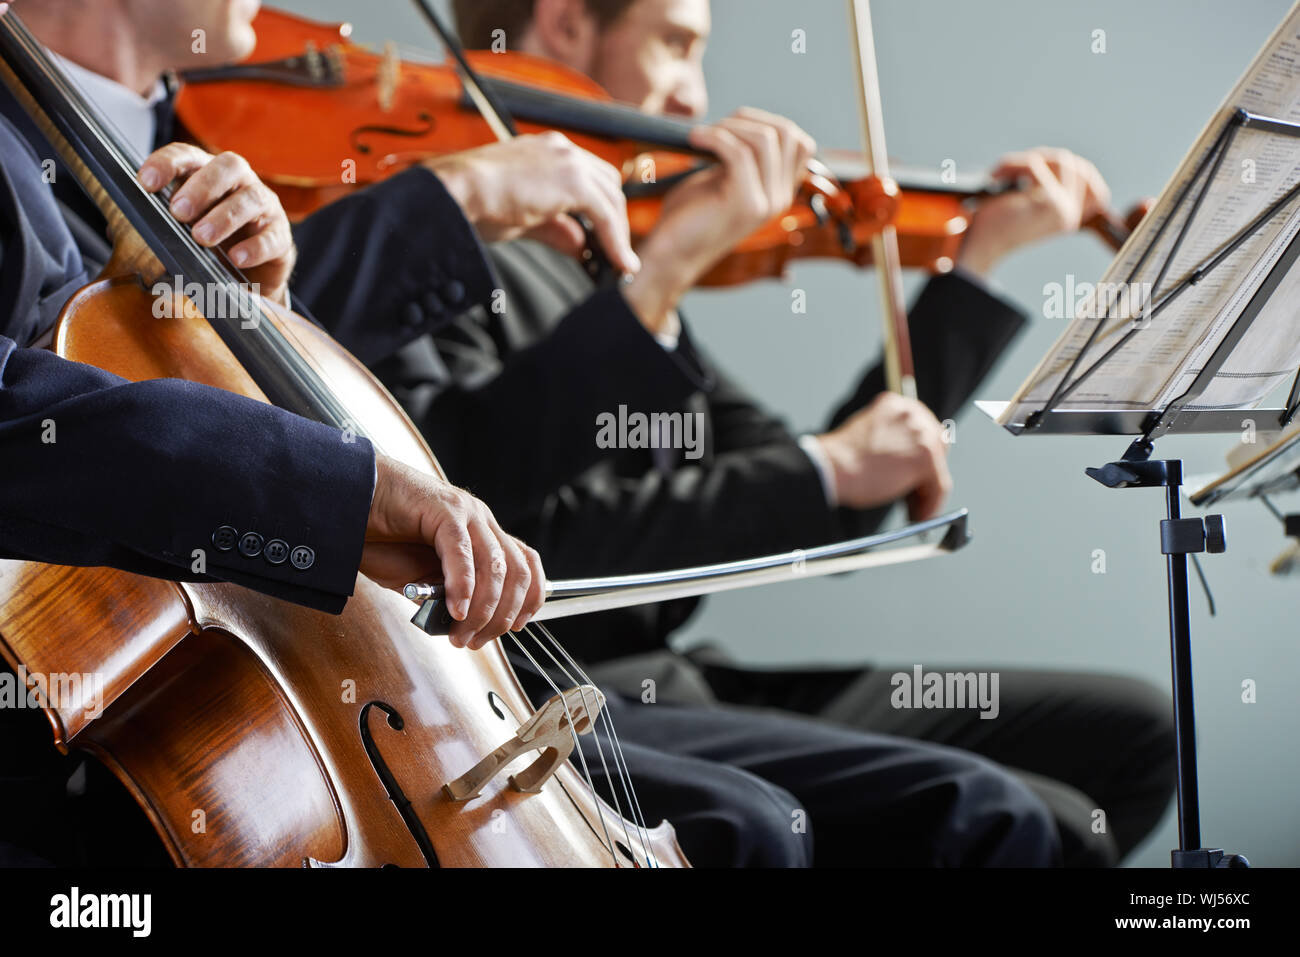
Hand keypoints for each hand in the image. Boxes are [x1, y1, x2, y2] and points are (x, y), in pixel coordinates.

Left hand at [138, 144, 295, 304]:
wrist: (248, 279)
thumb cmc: (208, 247)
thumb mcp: (177, 234)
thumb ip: (152, 227)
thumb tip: (118, 231)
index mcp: (208, 174)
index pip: (187, 156)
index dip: (166, 164)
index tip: (146, 182)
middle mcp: (239, 183)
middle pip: (227, 167)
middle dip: (202, 186)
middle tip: (178, 211)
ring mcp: (264, 207)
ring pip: (251, 199)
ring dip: (224, 217)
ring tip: (202, 238)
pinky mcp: (281, 236)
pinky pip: (272, 237)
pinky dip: (255, 247)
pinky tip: (237, 258)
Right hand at [361, 455, 545, 649]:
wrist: (348, 506)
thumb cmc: (383, 539)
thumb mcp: (423, 579)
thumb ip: (447, 598)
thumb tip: (464, 626)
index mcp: (484, 535)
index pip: (527, 566)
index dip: (529, 600)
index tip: (515, 628)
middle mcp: (481, 521)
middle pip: (516, 573)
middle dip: (500, 616)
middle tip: (474, 640)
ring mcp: (466, 512)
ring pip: (495, 567)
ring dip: (481, 610)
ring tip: (459, 633)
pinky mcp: (444, 509)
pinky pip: (463, 552)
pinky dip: (463, 586)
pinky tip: (455, 609)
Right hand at [424, 132, 640, 273]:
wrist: (457, 193)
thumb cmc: (474, 203)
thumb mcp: (524, 220)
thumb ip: (557, 229)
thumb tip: (581, 247)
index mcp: (546, 151)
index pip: (588, 177)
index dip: (601, 208)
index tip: (604, 237)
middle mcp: (561, 150)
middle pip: (608, 184)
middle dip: (615, 219)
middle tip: (615, 252)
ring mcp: (568, 161)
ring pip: (611, 198)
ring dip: (619, 232)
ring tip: (619, 263)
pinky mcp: (573, 180)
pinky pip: (606, 215)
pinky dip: (616, 240)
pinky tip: (618, 262)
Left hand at [622, 107, 814, 334]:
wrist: (671, 254)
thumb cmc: (690, 216)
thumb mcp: (724, 180)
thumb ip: (744, 158)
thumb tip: (746, 122)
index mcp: (780, 192)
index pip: (800, 143)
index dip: (766, 123)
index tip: (732, 127)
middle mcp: (780, 199)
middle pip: (787, 134)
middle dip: (749, 120)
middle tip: (715, 128)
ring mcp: (766, 203)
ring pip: (765, 140)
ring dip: (729, 127)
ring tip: (701, 135)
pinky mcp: (744, 204)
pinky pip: (739, 152)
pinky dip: (714, 137)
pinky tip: (694, 139)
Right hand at [814, 392, 951, 520]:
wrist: (832, 467)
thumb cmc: (841, 459)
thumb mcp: (868, 437)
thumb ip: (890, 441)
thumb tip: (907, 465)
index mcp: (897, 404)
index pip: (922, 428)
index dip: (918, 454)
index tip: (913, 474)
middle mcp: (913, 414)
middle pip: (937, 445)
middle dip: (927, 471)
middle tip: (914, 495)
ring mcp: (922, 435)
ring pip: (937, 468)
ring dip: (928, 491)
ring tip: (915, 510)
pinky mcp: (926, 458)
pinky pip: (939, 486)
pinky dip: (931, 504)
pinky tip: (919, 516)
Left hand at [956, 147, 1111, 276]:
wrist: (976, 248)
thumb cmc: (992, 225)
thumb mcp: (1025, 204)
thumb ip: (1046, 186)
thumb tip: (1059, 157)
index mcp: (1068, 220)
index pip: (1095, 189)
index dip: (1075, 168)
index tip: (1042, 162)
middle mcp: (1071, 216)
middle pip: (1073, 164)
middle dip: (1042, 157)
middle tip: (1014, 166)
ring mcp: (1064, 209)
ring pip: (1059, 158)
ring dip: (1025, 159)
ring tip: (1001, 172)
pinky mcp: (1051, 202)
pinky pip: (1035, 163)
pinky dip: (1011, 164)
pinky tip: (994, 176)